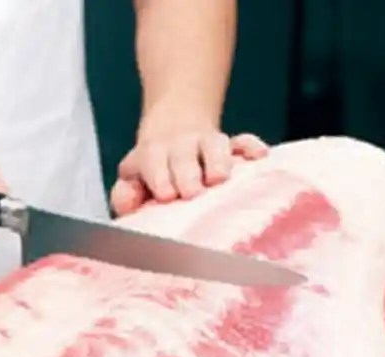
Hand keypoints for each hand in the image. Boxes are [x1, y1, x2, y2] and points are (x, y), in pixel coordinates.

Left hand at [110, 126, 268, 216]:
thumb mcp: (132, 178)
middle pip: (183, 156)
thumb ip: (125, 195)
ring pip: (214, 146)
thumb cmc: (154, 167)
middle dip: (187, 172)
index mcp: (152, 154)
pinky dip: (250, 147)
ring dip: (218, 160)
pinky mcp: (231, 146)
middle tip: (191, 192)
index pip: (152, 162)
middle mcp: (180, 146)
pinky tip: (259, 156)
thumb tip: (127, 203)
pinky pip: (243, 142)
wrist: (175, 124)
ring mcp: (207, 144)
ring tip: (219, 178)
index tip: (165, 194)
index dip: (158, 176)